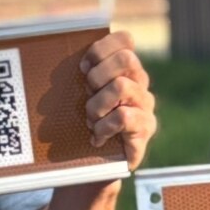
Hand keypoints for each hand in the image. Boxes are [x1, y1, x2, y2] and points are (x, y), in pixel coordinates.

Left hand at [80, 32, 155, 170]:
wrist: (95, 168)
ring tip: (90, 121)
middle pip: (127, 58)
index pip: (125, 40)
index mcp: (125, 70)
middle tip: (87, 94)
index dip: (101, 49)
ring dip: (97, 105)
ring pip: (122, 86)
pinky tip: (97, 138)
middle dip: (98, 75)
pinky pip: (123, 117)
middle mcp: (140, 84)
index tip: (83, 67)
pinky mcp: (146, 129)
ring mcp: (145, 106)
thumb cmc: (84, 126)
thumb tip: (63, 49)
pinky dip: (103, 127)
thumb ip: (81, 74)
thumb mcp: (80, 95)